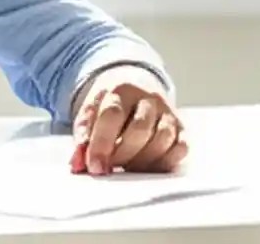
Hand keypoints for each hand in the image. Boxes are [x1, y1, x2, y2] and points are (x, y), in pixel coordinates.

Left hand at [68, 66, 186, 175]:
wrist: (134, 92)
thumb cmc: (109, 110)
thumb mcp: (90, 115)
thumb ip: (82, 137)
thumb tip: (78, 163)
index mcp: (121, 89)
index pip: (112, 115)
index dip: (102, 144)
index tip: (94, 167)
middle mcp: (149, 99)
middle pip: (139, 129)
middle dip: (121, 154)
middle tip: (109, 170)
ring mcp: (168, 113)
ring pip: (162, 139)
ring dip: (142, 161)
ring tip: (126, 168)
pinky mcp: (182, 129)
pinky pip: (180, 149)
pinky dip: (164, 163)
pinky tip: (147, 168)